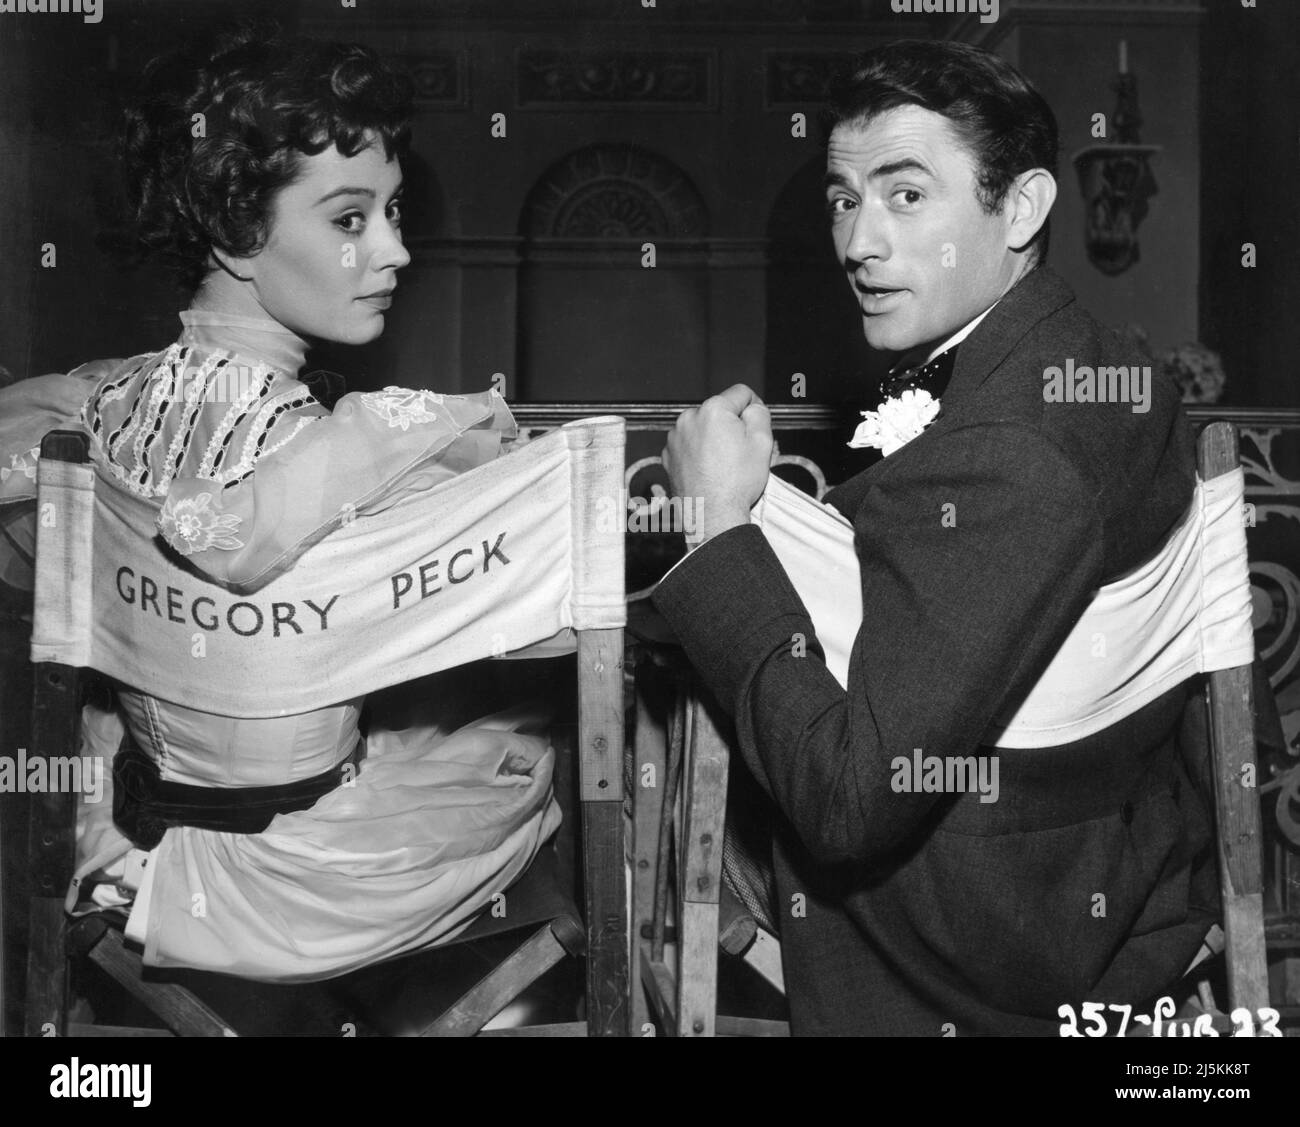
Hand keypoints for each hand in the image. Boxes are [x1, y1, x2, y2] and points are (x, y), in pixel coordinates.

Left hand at [662, 384, 773, 542]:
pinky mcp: (668, 454)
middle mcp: (689, 418)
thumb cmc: (736, 483)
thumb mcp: (763, 442)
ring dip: (713, 439)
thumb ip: (760, 413)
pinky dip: (698, 452)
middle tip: (739, 452)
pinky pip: (689, 444)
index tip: (755, 426)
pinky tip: (708, 470)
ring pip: (703, 427)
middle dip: (730, 425)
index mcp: (713, 410)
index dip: (753, 408)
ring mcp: (675, 437)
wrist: (711, 516)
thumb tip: (752, 406)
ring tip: (723, 464)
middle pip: (719, 411)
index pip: (740, 393)